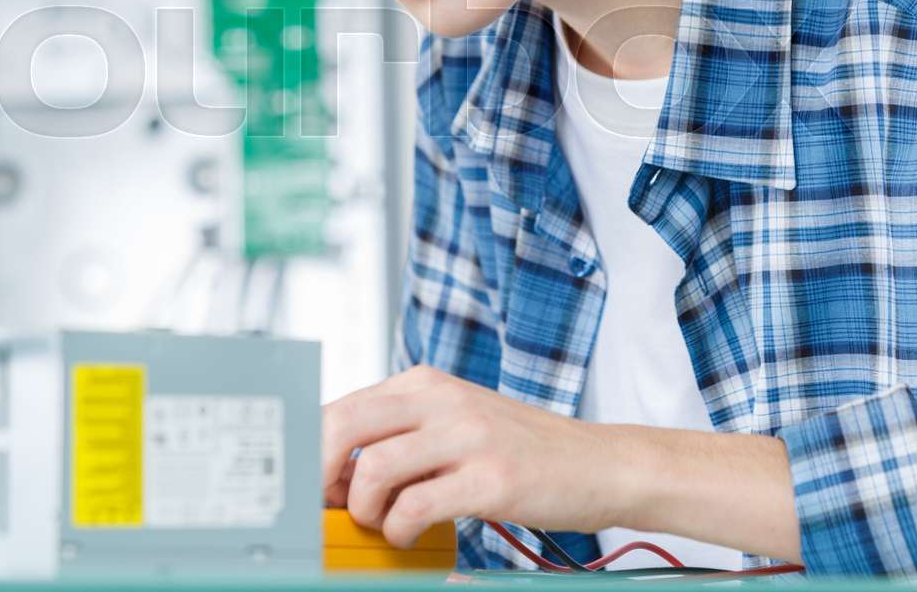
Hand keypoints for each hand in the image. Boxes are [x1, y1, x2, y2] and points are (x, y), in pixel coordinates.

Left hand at [322, 365, 626, 547]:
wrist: (601, 464)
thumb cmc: (523, 450)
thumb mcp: (457, 422)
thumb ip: (404, 432)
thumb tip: (338, 468)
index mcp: (426, 382)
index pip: (342, 406)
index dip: (316, 452)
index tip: (315, 486)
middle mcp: (442, 399)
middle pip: (344, 426)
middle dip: (322, 474)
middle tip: (333, 507)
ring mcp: (468, 436)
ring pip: (375, 467)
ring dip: (365, 508)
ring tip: (383, 523)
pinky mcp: (491, 478)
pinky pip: (416, 505)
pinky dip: (400, 529)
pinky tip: (412, 534)